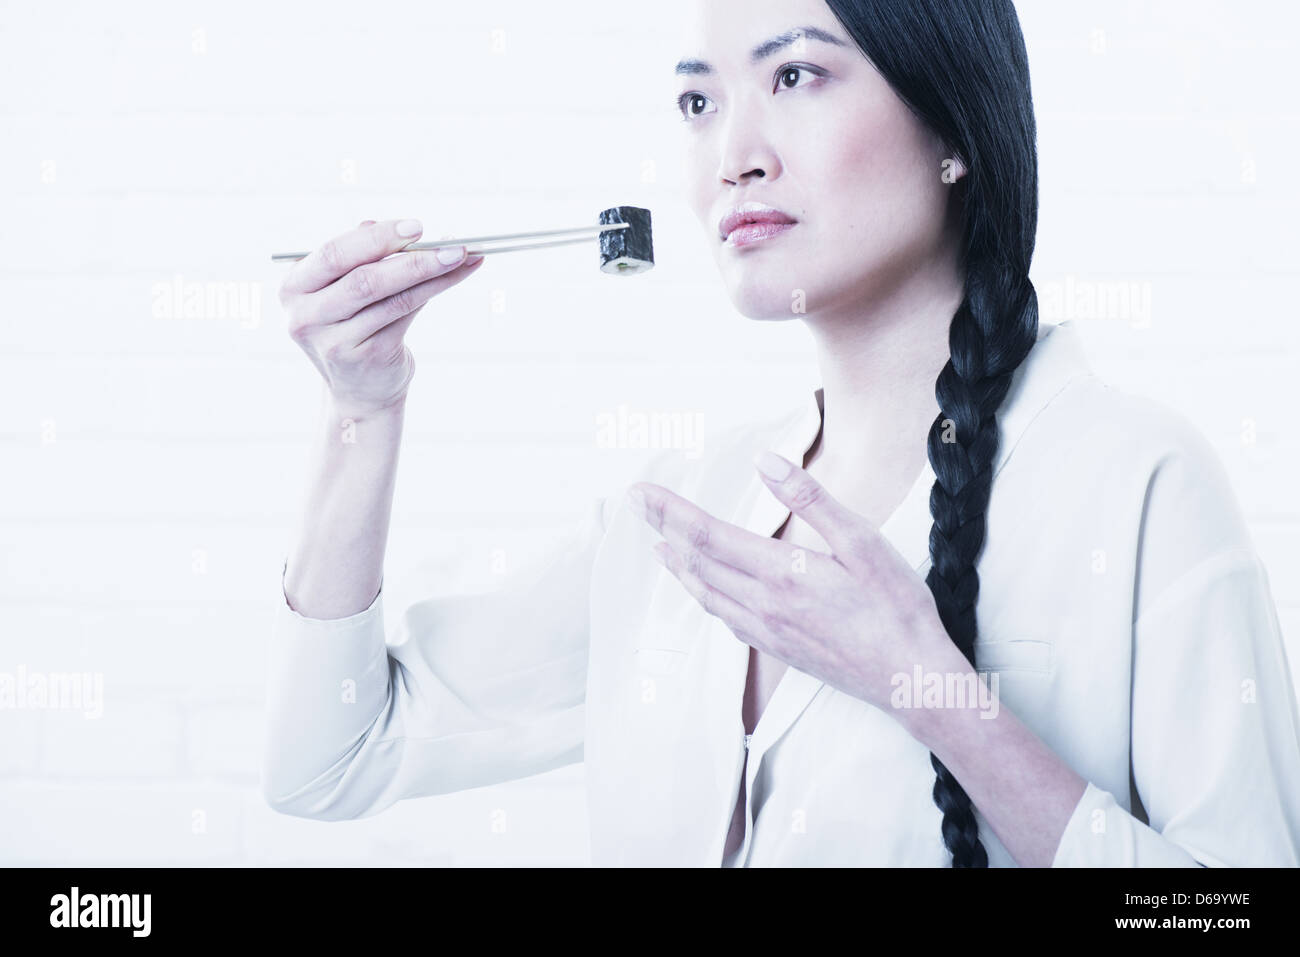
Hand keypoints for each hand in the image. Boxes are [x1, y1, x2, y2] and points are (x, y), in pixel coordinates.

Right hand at [278, 218, 486, 417]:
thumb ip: (366, 258)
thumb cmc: (353, 325)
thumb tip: (406, 231)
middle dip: (411, 258)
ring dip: (433, 274)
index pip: (334, 255)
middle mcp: (307, 316)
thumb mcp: (346, 288)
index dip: (376, 239)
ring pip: (391, 298)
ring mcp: (335, 342)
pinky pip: (406, 315)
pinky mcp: (367, 357)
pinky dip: (434, 291)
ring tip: (463, 258)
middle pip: (363, 279)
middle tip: (450, 245)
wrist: (358, 389)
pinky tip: (454, 277)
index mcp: (294, 288)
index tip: (416, 226)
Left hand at [627, 450, 953, 712]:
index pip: (707, 534)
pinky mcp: (778, 648)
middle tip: (635, 504)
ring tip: (660, 545)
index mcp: (780, 573)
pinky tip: (705, 590)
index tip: (640, 491)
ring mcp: (767, 630)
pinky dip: (704, 595)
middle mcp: (762, 604)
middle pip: (697, 561)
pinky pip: (726, 617)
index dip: (669, 510)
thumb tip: (765, 462)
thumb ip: (811, 499)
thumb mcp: (863, 541)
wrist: (910, 679)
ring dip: (678, 565)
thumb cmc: (895, 609)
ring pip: (707, 593)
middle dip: (663, 528)